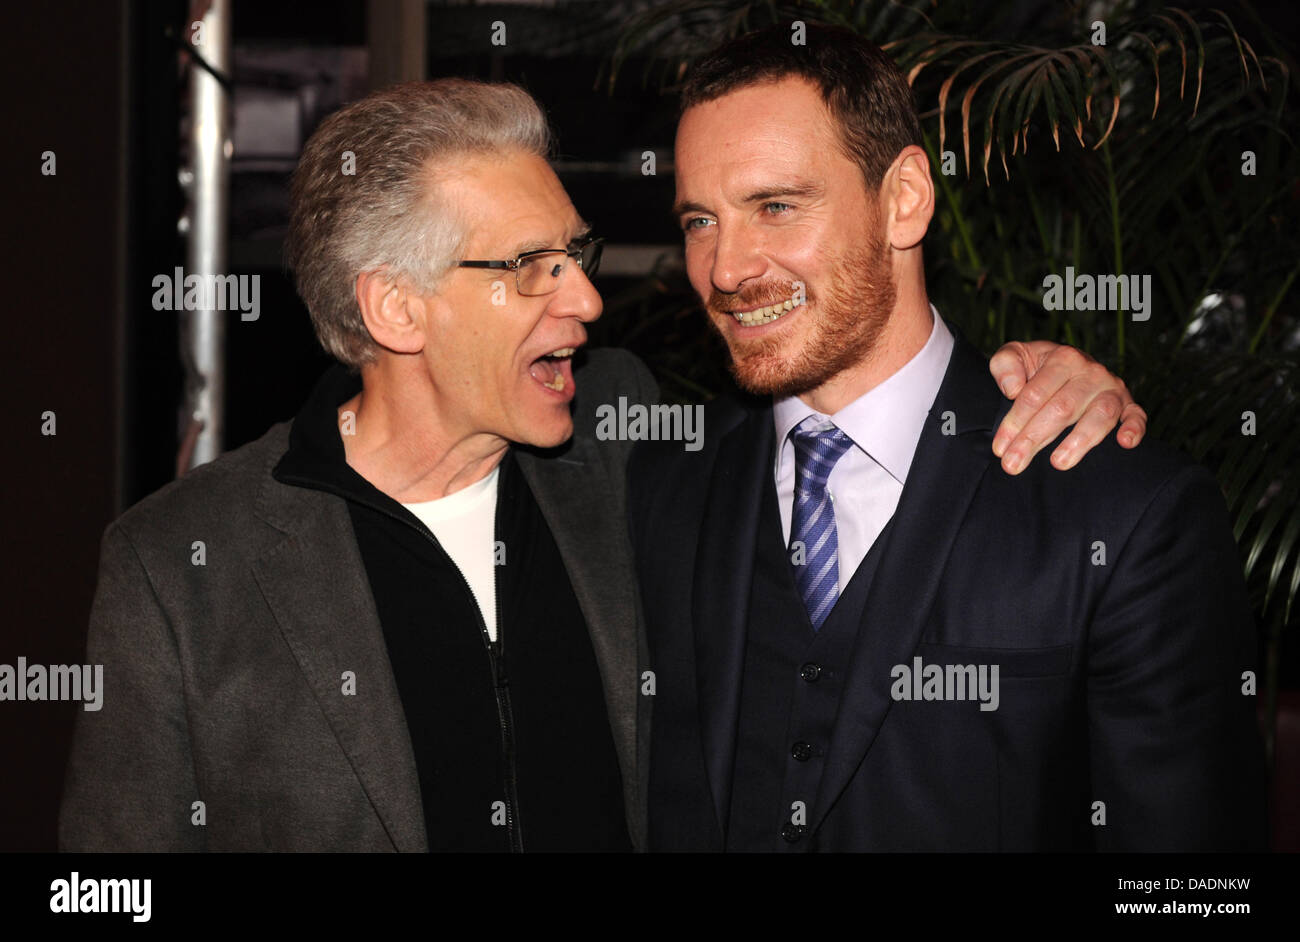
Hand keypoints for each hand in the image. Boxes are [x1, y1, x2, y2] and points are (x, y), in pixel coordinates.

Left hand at [989, 341, 1146, 474]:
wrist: (1066, 365)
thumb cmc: (1036, 367)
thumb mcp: (1015, 356)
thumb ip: (1005, 364)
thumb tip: (1012, 389)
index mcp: (1063, 359)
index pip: (1035, 395)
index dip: (1015, 422)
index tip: (999, 448)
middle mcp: (1091, 372)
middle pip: (1062, 408)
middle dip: (1034, 439)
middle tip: (1013, 465)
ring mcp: (1112, 388)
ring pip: (1100, 415)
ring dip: (1079, 441)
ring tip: (1058, 463)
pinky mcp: (1129, 404)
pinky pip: (1137, 415)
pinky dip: (1135, 428)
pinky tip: (1125, 443)